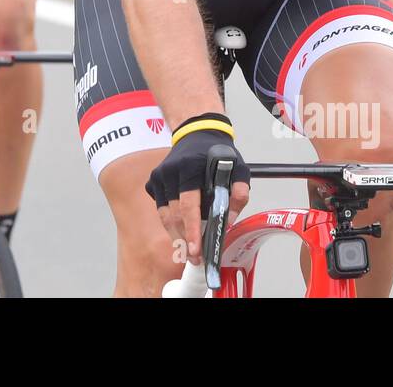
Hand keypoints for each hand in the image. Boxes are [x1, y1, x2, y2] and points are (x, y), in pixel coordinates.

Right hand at [145, 123, 248, 265]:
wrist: (196, 134)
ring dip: (177, 235)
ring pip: (165, 216)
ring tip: (189, 248)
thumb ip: (239, 191)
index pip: (189, 205)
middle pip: (174, 215)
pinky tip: (182, 229)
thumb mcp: (238, 167)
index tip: (195, 250)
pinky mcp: (153, 182)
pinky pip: (160, 209)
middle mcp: (170, 172)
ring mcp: (159, 177)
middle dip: (184, 240)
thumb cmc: (217, 154)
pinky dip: (170, 222)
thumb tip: (230, 219)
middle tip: (196, 258)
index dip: (191, 230)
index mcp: (190, 167)